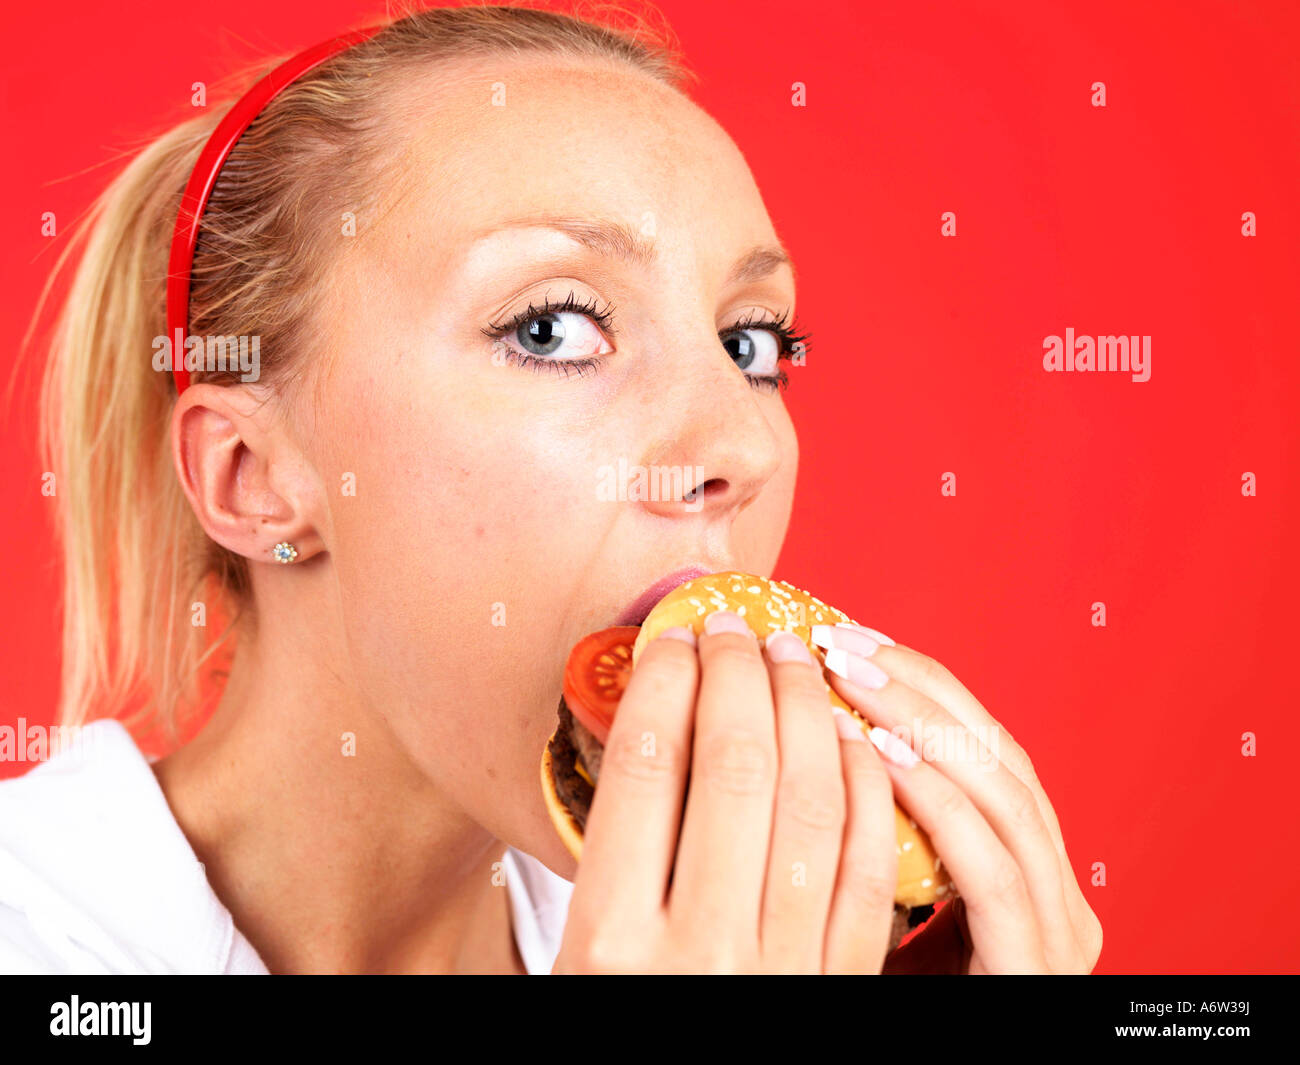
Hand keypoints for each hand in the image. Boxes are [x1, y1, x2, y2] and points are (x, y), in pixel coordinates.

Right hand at [553, 610, 901, 973]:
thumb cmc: (623, 1014)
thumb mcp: (582, 953)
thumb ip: (617, 853)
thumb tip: (655, 719)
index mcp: (611, 942)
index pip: (649, 766)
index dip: (670, 679)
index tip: (679, 636)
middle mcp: (698, 954)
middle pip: (736, 766)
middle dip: (742, 674)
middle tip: (741, 628)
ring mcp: (781, 971)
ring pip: (814, 804)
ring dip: (811, 712)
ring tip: (798, 660)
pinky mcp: (841, 984)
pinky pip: (869, 866)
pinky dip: (867, 787)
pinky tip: (852, 738)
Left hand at [818, 623, 1103, 973]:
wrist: (930, 1057)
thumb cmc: (887, 984)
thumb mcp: (879, 890)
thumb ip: (868, 821)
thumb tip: (789, 724)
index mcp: (1022, 855)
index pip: (977, 741)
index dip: (915, 680)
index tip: (845, 636)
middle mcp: (1054, 882)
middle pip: (993, 751)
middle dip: (914, 687)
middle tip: (837, 640)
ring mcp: (1055, 922)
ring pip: (1001, 794)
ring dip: (922, 725)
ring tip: (848, 678)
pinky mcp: (1035, 962)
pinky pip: (991, 869)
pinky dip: (942, 805)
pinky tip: (885, 759)